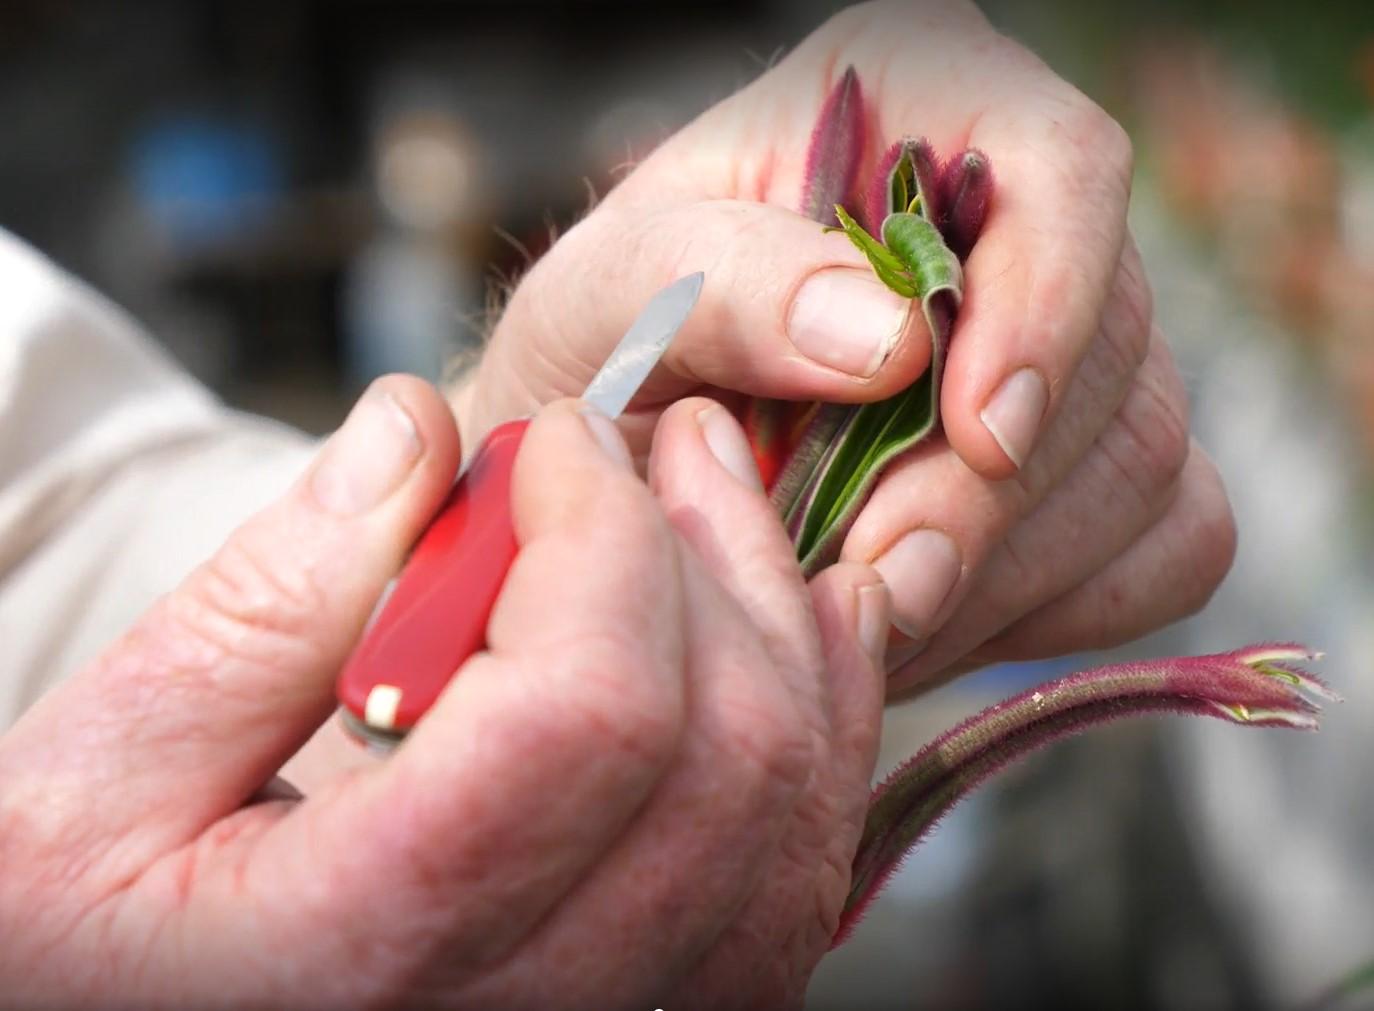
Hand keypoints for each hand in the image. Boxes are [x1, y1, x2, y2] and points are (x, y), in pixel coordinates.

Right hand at [0, 378, 887, 1008]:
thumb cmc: (86, 949)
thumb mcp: (95, 778)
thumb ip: (268, 602)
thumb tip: (414, 434)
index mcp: (368, 950)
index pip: (583, 714)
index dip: (598, 537)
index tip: (557, 443)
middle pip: (717, 752)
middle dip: (701, 555)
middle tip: (660, 442)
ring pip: (784, 810)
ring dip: (773, 620)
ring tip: (718, 498)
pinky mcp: (664, 1006)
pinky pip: (795, 869)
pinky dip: (815, 720)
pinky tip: (796, 619)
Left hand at [453, 0, 1234, 693]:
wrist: (624, 470)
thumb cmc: (606, 359)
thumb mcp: (608, 302)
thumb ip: (723, 286)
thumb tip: (894, 338)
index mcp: (914, 103)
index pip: (1061, 170)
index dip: (1044, 308)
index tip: (979, 436)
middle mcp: (1018, 212)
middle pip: (1113, 343)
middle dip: (987, 493)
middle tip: (865, 572)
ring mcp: (1078, 342)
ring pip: (1145, 462)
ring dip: (1001, 568)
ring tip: (859, 598)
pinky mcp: (1108, 459)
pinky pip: (1167, 543)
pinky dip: (1054, 602)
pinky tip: (934, 603)